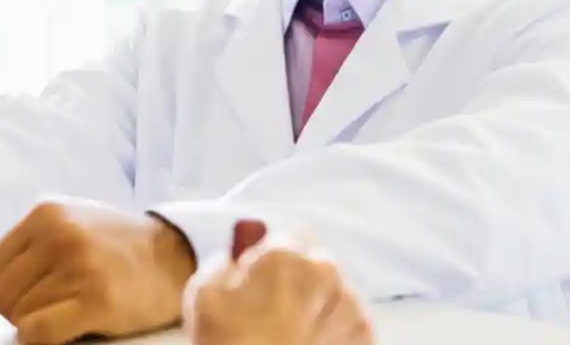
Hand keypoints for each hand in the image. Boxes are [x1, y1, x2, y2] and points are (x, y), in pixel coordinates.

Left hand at [0, 199, 195, 343]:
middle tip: (49, 307)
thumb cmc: (112, 247)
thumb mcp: (61, 235)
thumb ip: (8, 253)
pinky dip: (44, 337)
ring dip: (35, 324)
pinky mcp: (96, 298)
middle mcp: (59, 234)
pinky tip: (68, 327)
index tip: (28, 296)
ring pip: (18, 315)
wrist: (174, 258)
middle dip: (15, 311)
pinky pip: (38, 332)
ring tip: (66, 311)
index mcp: (46, 214)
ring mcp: (78, 265)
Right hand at [185, 220, 373, 344]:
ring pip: (336, 289)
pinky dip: (334, 327)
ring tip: (294, 329)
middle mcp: (327, 272)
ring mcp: (352, 306)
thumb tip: (245, 250)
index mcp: (287, 254)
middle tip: (276, 305)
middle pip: (318, 261)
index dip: (275, 254)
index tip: (262, 275)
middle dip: (302, 276)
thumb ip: (228, 260)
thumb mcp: (204, 290)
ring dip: (321, 301)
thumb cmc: (227, 340)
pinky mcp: (365, 336)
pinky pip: (349, 319)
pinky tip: (310, 341)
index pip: (291, 235)